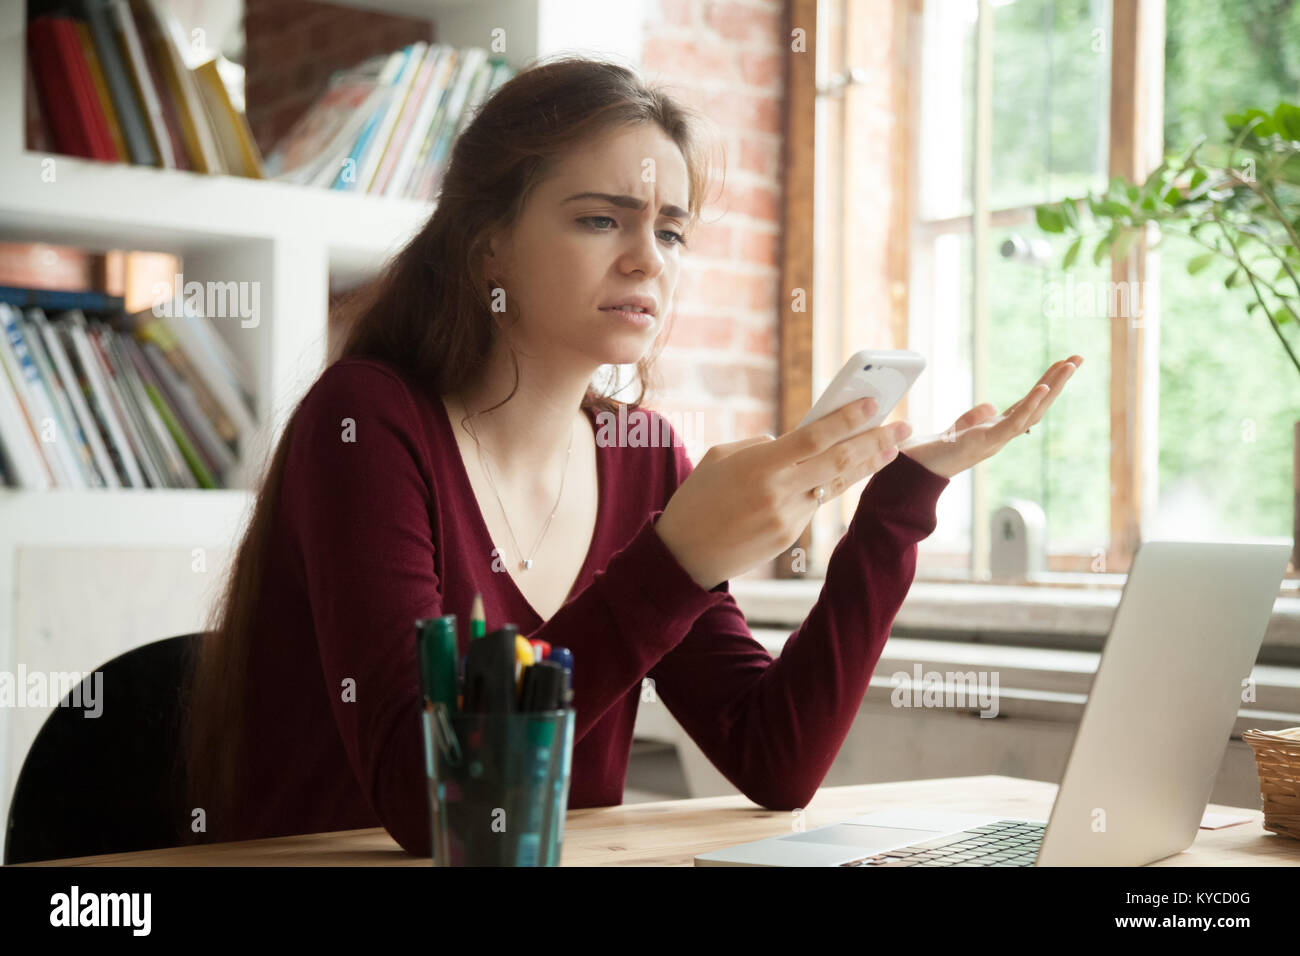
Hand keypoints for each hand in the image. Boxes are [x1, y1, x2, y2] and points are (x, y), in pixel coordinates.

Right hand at [655, 396, 911, 589]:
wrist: (684, 556)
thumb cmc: (697, 498)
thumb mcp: (721, 458)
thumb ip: (761, 446)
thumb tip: (793, 441)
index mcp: (759, 466)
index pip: (814, 437)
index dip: (847, 419)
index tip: (873, 404)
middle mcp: (779, 492)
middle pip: (839, 462)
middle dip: (875, 442)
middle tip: (903, 427)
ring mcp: (788, 518)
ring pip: (834, 485)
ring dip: (865, 465)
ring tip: (890, 449)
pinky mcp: (790, 537)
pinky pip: (813, 504)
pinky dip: (827, 487)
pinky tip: (844, 473)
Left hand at [899, 355, 1082, 478]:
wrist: (911, 473)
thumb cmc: (930, 454)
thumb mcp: (955, 430)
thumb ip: (973, 419)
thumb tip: (990, 407)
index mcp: (995, 430)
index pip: (1026, 404)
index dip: (1045, 385)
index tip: (1062, 364)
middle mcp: (1000, 436)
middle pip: (1037, 405)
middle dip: (1058, 382)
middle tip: (1078, 357)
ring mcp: (995, 441)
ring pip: (1032, 412)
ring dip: (1052, 388)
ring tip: (1069, 365)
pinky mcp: (983, 444)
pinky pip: (1013, 424)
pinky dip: (1029, 406)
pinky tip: (1043, 388)